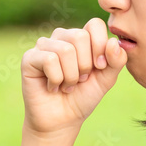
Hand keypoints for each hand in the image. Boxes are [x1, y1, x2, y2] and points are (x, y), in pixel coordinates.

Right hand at [21, 17, 127, 135]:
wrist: (62, 121)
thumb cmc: (83, 97)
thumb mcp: (106, 79)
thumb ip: (116, 61)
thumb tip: (114, 42)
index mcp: (81, 37)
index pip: (94, 24)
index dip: (100, 46)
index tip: (100, 67)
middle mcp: (62, 37)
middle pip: (80, 36)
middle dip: (85, 65)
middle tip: (79, 80)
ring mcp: (44, 46)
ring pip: (65, 50)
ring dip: (71, 76)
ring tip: (66, 86)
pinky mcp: (29, 58)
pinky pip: (49, 60)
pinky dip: (56, 79)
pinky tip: (52, 87)